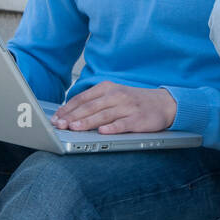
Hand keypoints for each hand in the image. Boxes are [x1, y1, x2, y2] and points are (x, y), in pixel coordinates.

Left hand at [50, 82, 176, 134]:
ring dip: (87, 122)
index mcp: (108, 88)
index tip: (56, 118)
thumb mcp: (114, 95)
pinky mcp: (138, 119)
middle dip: (72, 116)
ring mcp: (127, 107)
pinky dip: (112, 128)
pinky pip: (123, 124)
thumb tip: (70, 114)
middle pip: (90, 107)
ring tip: (74, 128)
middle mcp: (117, 95)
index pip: (83, 98)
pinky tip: (102, 132)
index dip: (68, 109)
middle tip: (59, 125)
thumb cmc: (134, 101)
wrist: (164, 103)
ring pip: (103, 115)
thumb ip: (94, 102)